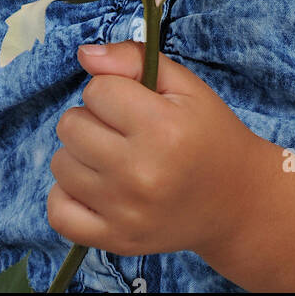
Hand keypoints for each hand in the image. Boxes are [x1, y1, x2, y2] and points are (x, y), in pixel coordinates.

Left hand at [46, 40, 264, 260]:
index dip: (113, 89)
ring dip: (81, 155)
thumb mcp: (186, 86)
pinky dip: (66, 195)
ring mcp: (125, 212)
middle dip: (93, 119)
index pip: (97, 90)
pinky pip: (58, 212)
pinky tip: (93, 186)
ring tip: (113, 157)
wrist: (236, 200)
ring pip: (61, 164)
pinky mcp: (115, 241)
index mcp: (162, 127)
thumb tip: (84, 54)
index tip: (134, 103)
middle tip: (123, 130)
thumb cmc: (210, 135)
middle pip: (71, 126)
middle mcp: (140, 172)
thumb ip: (135, 59)